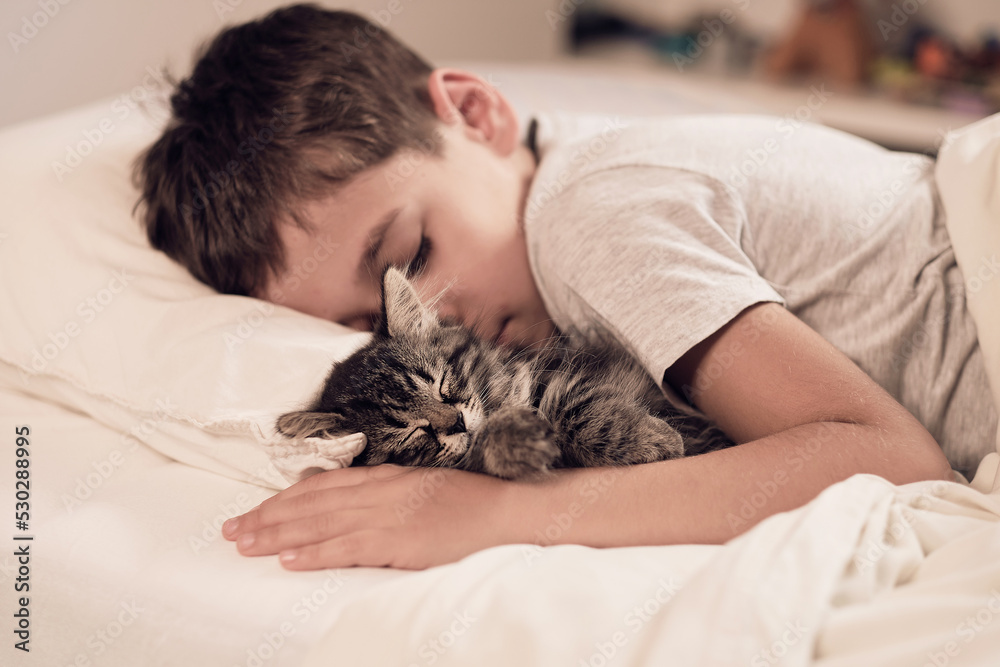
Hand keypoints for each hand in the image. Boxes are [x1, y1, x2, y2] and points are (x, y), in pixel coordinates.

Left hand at [221, 464, 538, 569]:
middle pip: (311, 502)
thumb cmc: (470, 503)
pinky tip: (289, 560)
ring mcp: (388, 514)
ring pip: (320, 523)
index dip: (283, 499)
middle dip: (267, 517)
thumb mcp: (423, 489)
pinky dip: (316, 553)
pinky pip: (348, 546)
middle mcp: (379, 491)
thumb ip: (387, 494)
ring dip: (278, 534)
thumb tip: (352, 502)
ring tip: (245, 544)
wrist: (508, 511)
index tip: (254, 511)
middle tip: (231, 531)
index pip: (321, 486)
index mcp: (385, 478)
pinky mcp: (400, 540)